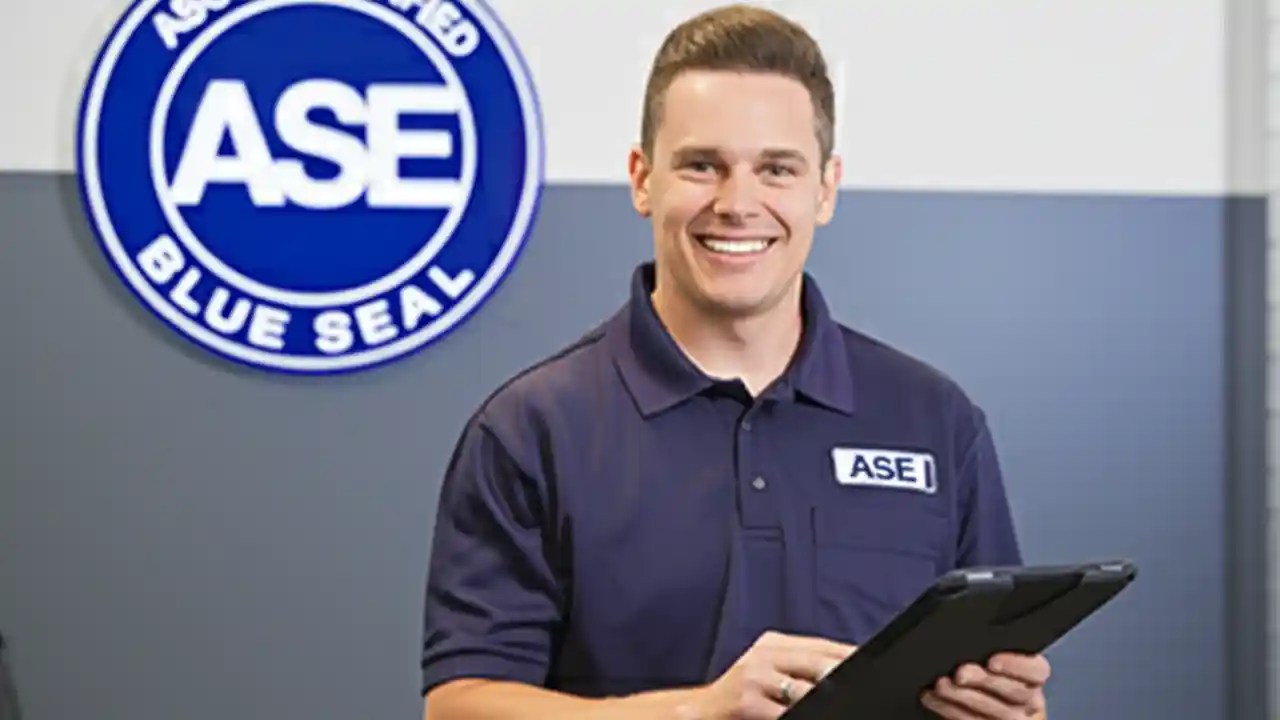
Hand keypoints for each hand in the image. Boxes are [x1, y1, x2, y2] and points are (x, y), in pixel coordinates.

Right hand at [689, 630, 855, 719]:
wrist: (701, 711)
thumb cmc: (742, 696)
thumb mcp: (766, 671)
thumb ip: (798, 667)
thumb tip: (838, 670)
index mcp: (772, 643)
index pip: (821, 645)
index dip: (849, 655)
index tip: (872, 664)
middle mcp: (763, 654)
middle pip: (817, 662)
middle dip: (843, 674)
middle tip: (868, 687)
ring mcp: (754, 677)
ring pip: (805, 690)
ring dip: (827, 699)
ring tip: (845, 704)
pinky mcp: (746, 702)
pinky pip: (785, 713)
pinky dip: (803, 715)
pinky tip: (815, 715)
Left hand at [920, 653, 1049, 718]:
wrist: (984, 703)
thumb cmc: (986, 672)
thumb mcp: (994, 657)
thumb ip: (987, 648)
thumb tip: (965, 634)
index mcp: (1033, 678)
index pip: (1037, 670)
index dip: (1016, 665)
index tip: (992, 661)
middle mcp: (1029, 701)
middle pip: (1016, 693)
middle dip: (985, 681)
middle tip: (960, 673)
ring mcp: (1013, 719)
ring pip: (994, 712)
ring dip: (962, 698)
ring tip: (941, 685)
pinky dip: (949, 710)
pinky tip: (933, 698)